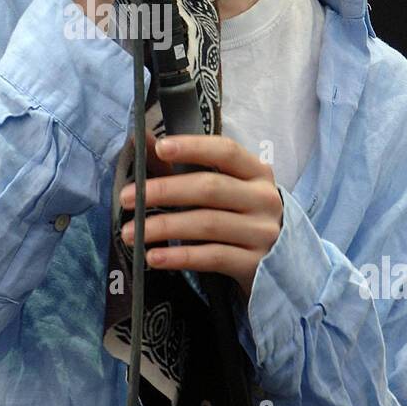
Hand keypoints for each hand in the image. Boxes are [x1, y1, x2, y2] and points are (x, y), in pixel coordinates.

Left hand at [118, 134, 282, 303]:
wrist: (279, 262)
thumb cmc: (240, 215)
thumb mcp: (225, 187)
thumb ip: (185, 166)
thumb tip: (145, 141)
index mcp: (257, 172)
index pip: (225, 151)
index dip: (193, 147)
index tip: (159, 147)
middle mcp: (264, 199)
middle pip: (210, 188)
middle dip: (164, 191)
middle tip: (127, 198)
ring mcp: (262, 232)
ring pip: (207, 224)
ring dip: (163, 227)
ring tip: (130, 233)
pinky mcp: (255, 264)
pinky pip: (212, 257)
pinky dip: (179, 257)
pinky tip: (154, 257)